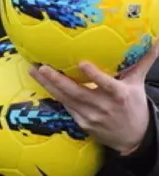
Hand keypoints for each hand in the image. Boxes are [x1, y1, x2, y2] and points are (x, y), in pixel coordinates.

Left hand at [29, 39, 158, 154]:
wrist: (133, 139)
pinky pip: (64, 106)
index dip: (95, 76)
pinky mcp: (81, 122)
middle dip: (58, 80)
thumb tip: (155, 40)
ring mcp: (90, 116)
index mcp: (118, 95)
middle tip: (42, 66)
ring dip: (48, 84)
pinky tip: (40, 81)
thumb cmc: (133, 105)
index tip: (82, 63)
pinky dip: (52, 93)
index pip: (107, 85)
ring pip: (65, 99)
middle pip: (77, 92)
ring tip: (33, 69)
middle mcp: (103, 107)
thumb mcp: (138, 83)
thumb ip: (142, 61)